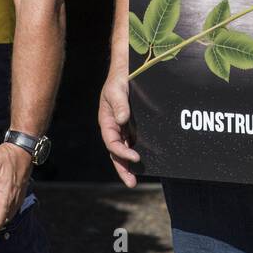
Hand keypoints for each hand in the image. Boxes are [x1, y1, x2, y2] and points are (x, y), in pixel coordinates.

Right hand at [98, 62, 138, 187]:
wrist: (128, 69)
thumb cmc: (119, 79)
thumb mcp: (117, 90)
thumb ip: (120, 104)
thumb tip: (122, 120)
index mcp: (107, 121)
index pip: (112, 142)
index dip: (122, 152)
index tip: (135, 157)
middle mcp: (114, 127)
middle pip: (116, 152)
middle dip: (123, 168)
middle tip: (131, 183)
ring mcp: (123, 127)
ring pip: (124, 149)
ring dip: (129, 164)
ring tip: (136, 178)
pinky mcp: (133, 125)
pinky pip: (134, 141)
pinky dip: (137, 151)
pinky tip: (146, 160)